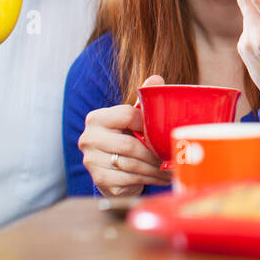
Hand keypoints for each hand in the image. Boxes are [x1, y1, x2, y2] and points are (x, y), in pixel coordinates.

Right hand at [79, 75, 169, 196]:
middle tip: (171, 155)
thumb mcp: (132, 118)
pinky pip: (130, 180)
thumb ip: (143, 100)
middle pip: (129, 145)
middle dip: (154, 152)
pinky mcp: (100, 180)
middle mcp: (89, 139)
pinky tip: (161, 177)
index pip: (126, 115)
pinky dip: (150, 179)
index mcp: (96, 119)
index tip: (161, 131)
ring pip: (132, 164)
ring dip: (155, 168)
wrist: (112, 170)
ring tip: (171, 168)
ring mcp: (91, 161)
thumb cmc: (126, 138)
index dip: (147, 123)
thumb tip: (157, 79)